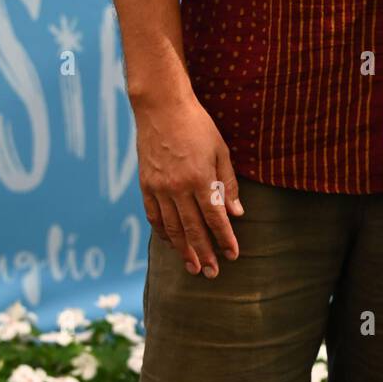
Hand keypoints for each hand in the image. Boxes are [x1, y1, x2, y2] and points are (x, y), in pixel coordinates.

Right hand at [134, 90, 243, 275]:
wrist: (162, 108)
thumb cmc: (197, 125)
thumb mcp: (220, 150)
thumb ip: (227, 183)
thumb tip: (236, 213)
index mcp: (201, 178)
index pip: (215, 218)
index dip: (225, 238)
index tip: (233, 255)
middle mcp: (179, 187)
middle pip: (193, 229)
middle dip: (205, 254)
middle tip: (213, 274)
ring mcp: (160, 188)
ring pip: (172, 228)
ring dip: (184, 250)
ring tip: (193, 268)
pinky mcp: (146, 185)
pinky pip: (154, 216)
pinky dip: (163, 233)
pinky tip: (172, 243)